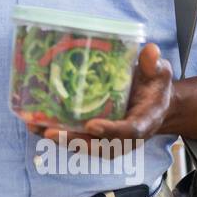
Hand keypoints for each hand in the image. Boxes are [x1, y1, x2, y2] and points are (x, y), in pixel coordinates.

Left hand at [18, 42, 173, 145]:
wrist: (155, 104)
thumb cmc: (155, 87)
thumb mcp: (160, 72)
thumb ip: (154, 63)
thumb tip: (150, 50)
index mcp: (145, 122)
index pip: (130, 131)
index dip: (111, 131)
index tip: (92, 125)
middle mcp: (126, 138)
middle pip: (100, 146)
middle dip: (75, 141)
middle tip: (50, 132)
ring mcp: (111, 140)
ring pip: (85, 146)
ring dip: (60, 139)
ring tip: (36, 128)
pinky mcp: (97, 137)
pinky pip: (77, 139)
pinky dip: (58, 134)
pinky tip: (36, 124)